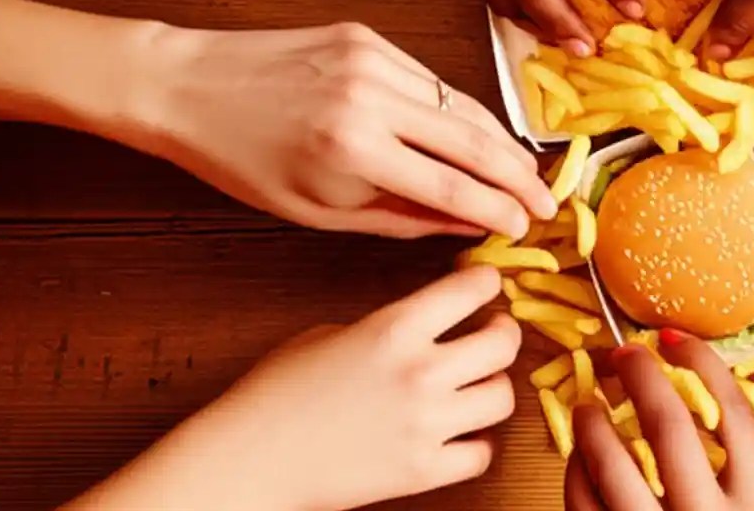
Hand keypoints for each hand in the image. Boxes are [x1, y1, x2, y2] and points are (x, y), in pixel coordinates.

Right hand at [66, 266, 520, 510]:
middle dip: (503, 332)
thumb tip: (434, 321)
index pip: (474, 288)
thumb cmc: (278, 392)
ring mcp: (425, 424)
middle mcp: (419, 372)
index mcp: (394, 328)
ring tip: (475, 385)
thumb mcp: (333, 333)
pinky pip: (481, 452)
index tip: (486, 284)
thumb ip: (391, 326)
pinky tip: (457, 432)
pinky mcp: (422, 471)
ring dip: (492, 387)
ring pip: (502, 396)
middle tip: (495, 332)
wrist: (249, 459)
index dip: (486, 282)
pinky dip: (474, 442)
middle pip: (503, 342)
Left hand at [150, 22, 555, 238]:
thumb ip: (400, 218)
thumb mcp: (318, 210)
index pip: (452, 186)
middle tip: (548, 199)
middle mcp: (370, 97)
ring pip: (461, 104)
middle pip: (473, 140)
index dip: (499, 209)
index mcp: (352, 149)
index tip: (528, 225)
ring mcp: (372, 58)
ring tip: (525, 170)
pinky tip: (477, 133)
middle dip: (519, 175)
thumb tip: (466, 224)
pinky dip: (459, 109)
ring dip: (499, 140)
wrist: (185, 86)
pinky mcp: (367, 35)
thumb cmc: (242, 161)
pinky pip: (431, 80)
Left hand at [564, 331, 753, 510]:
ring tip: (586, 406)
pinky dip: (576, 474)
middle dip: (641, 379)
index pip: (735, 416)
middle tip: (623, 355)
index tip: (672, 338)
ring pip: (615, 468)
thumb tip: (695, 403)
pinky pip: (585, 505)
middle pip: (671, 428)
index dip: (703, 366)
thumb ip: (739, 476)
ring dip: (594, 426)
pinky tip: (579, 460)